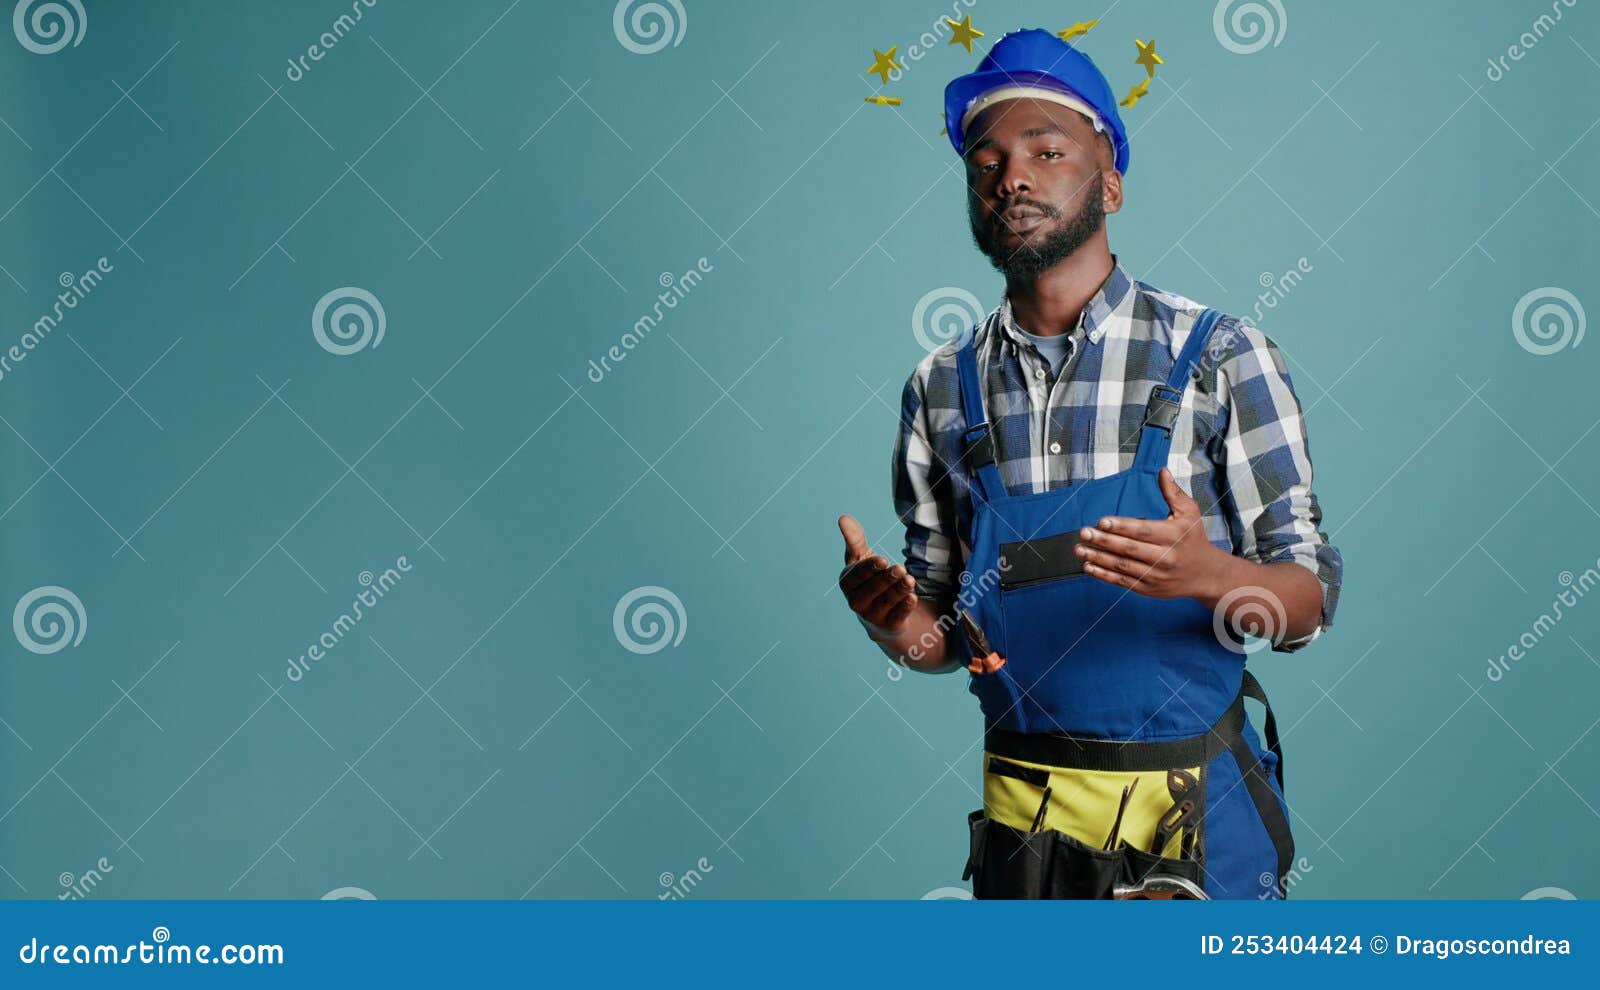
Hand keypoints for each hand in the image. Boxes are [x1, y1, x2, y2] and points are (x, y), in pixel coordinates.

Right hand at [837, 515, 917, 636]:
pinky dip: (905, 606)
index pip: (857, 576)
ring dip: (899, 589)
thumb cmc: (868, 579)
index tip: (882, 560)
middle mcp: (856, 602)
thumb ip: (854, 540)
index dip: (869, 568)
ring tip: (910, 579)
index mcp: (848, 584)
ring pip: (887, 601)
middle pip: (874, 588)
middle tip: (900, 568)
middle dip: (887, 578)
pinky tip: (913, 597)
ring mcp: (872, 615)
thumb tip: (843, 518)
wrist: (880, 613)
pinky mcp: (889, 625)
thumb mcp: (861, 559)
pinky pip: (898, 615)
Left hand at [1073, 468, 1231, 600]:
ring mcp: (1156, 575)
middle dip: (1103, 541)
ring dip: (1098, 558)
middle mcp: (1165, 557)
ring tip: (1080, 549)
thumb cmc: (1193, 538)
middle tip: (1083, 532)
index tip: (1101, 521)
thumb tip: (1161, 471)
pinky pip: (1123, 581)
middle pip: (1129, 549)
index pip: (1143, 530)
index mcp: (1174, 536)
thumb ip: (1173, 493)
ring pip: (1123, 566)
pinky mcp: (1148, 588)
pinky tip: (1088, 566)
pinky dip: (1104, 575)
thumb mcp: (1190, 513)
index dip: (1121, 526)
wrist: (1205, 574)